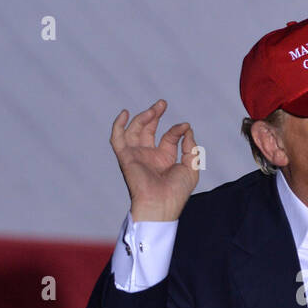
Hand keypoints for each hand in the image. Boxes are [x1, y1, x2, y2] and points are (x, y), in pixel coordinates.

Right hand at [110, 99, 198, 220]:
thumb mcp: (191, 167)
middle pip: (148, 129)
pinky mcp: (126, 158)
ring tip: (154, 109)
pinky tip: (125, 114)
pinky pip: (117, 139)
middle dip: (154, 115)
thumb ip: (190, 148)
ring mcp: (137, 156)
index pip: (169, 137)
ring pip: (135, 131)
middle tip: (162, 103)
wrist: (161, 204)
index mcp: (165, 159)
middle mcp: (149, 156)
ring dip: (142, 117)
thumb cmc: (177, 192)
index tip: (185, 127)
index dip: (177, 130)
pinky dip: (118, 125)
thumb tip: (187, 129)